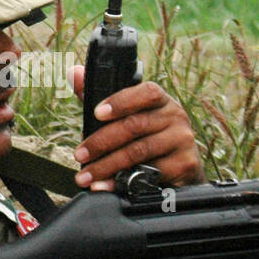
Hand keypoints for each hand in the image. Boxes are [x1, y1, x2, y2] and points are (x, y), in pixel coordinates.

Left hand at [68, 64, 203, 189]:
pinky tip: (106, 185)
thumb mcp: (128, 117)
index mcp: (161, 100)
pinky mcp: (184, 165)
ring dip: (107, 165)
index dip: (122, 101)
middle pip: (135, 125)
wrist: (180, 173)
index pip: (146, 92)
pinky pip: (148, 173)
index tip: (97, 112)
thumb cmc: (148, 139)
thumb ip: (100, 97)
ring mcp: (182, 140)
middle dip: (101, 141)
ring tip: (86, 175)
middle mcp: (175, 116)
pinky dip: (122, 181)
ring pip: (139, 151)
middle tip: (80, 154)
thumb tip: (74, 73)